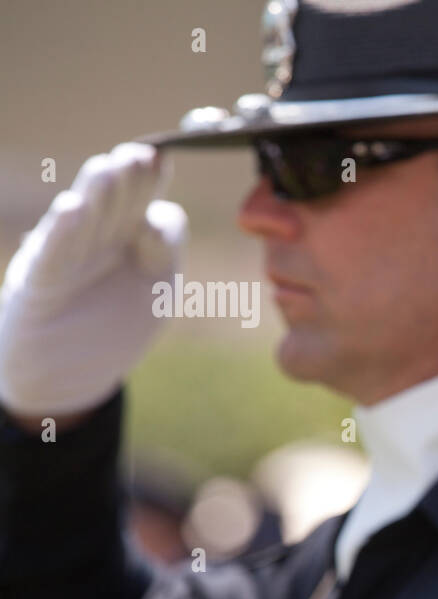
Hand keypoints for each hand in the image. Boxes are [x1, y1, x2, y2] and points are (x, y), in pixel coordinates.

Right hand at [0, 142, 186, 416]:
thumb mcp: (156, 289)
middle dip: (128, 179)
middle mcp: (98, 239)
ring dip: (97, 194)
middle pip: (116, 203)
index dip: (152, 180)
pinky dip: (64, 232)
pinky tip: (72, 210)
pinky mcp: (42, 282)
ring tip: (108, 168)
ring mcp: (69, 258)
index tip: (163, 159)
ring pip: (85, 220)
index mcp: (129, 237)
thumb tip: (162, 215)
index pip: (144, 201)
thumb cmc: (114, 324)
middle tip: (140, 155)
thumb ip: (164, 252)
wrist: (67, 374)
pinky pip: (55, 254)